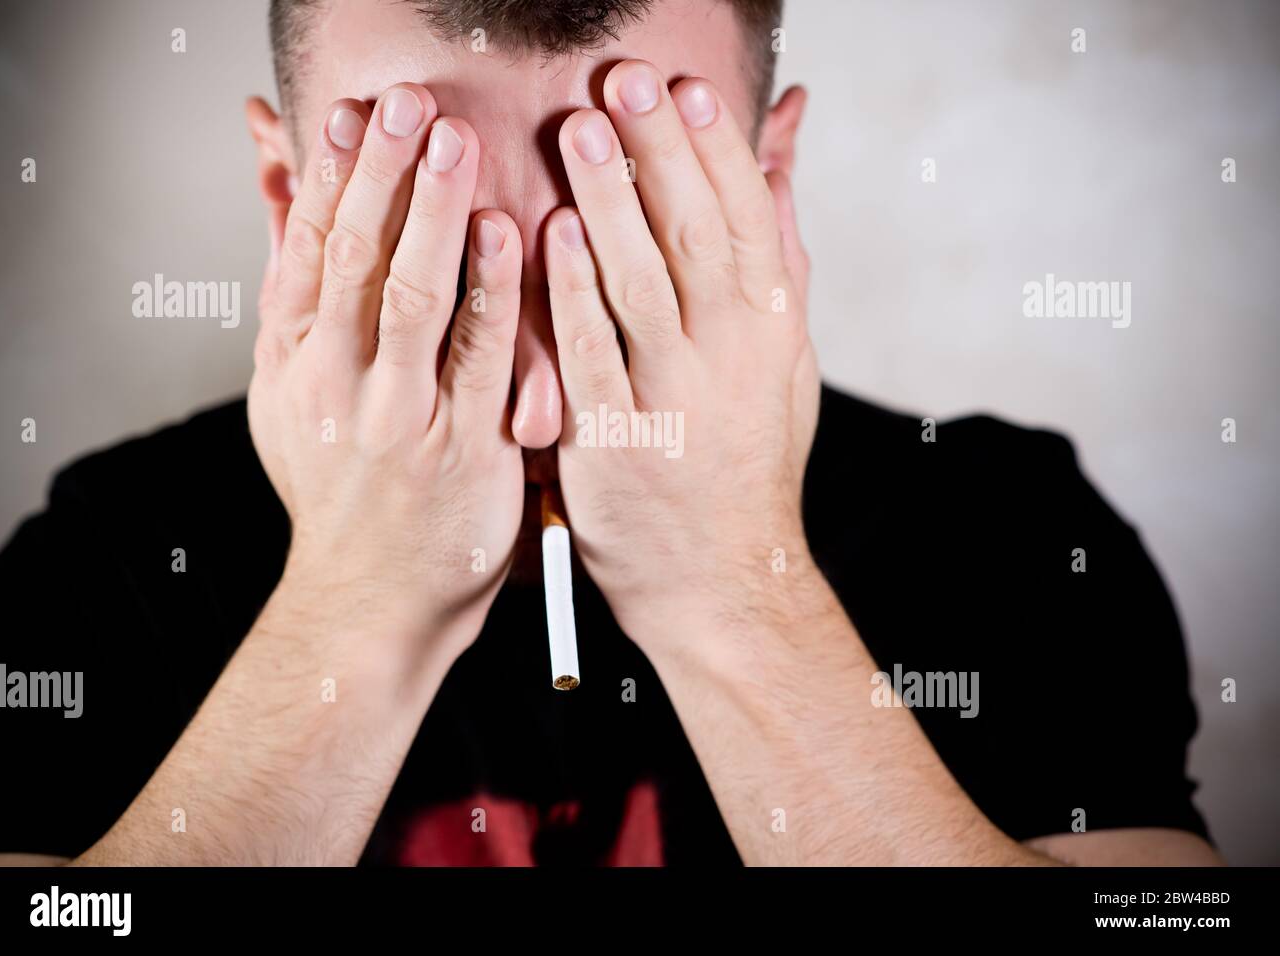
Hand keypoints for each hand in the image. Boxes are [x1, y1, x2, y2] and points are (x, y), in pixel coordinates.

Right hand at [249, 83, 523, 650]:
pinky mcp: (462, 447)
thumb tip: (278, 182)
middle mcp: (336, 381)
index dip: (330, 175)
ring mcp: (398, 415)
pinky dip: (490, 290)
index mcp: (294, 360)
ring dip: (432, 212)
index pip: (307, 250)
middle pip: (354, 258)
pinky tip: (507, 232)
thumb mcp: (290, 387)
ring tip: (452, 140)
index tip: (351, 114)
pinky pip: (478, 356)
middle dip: (380, 172)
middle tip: (405, 101)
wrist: (368, 603)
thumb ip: (293, 282)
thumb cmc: (338, 491)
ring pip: (410, 296)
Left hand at [542, 61, 818, 650]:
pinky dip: (572, 295)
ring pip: (642, 285)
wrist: (723, 579)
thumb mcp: (785, 354)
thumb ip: (775, 246)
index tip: (684, 88)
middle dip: (659, 152)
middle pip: (695, 236)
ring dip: (610, 204)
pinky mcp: (617, 442)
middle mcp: (731, 356)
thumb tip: (782, 140)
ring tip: (581, 131)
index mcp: (774, 329)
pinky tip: (550, 236)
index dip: (714, 148)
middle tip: (625, 81)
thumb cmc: (748, 459)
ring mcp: (674, 399)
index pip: (746, 220)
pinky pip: (593, 357)